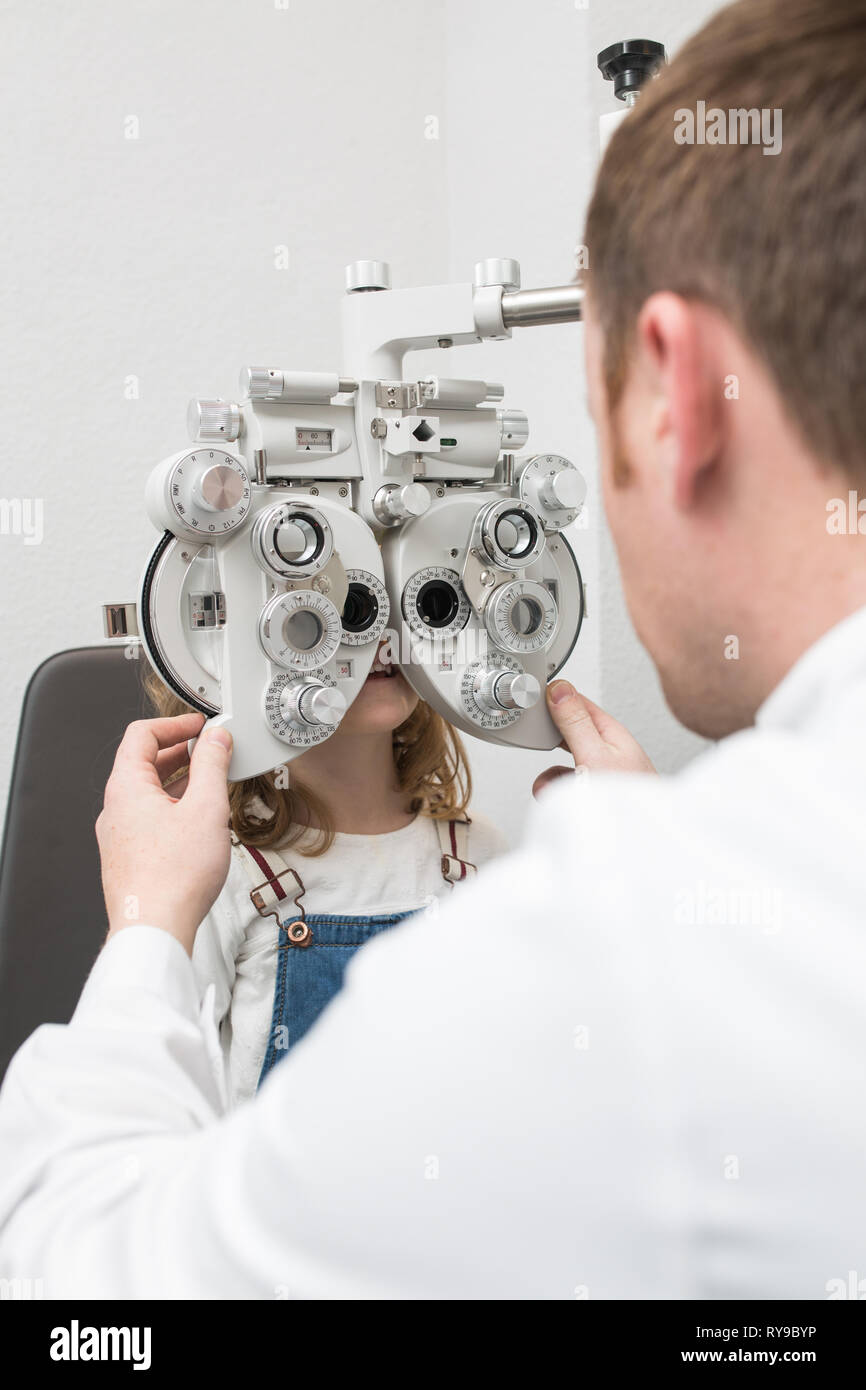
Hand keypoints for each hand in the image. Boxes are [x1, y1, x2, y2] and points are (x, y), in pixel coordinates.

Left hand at [95, 714, 233, 955]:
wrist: (154, 929)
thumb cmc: (174, 876)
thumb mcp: (206, 808)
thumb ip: (212, 766)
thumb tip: (216, 739)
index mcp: (126, 788)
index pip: (141, 735)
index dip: (174, 724)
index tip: (199, 726)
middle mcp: (115, 809)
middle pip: (143, 763)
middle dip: (180, 752)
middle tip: (209, 751)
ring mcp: (118, 835)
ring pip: (147, 794)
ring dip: (179, 781)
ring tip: (210, 784)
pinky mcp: (128, 858)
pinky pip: (148, 819)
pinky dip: (172, 807)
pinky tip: (197, 822)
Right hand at [533, 680, 655, 796]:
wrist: (641, 839)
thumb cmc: (628, 798)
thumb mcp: (595, 753)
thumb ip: (576, 723)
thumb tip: (561, 690)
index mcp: (611, 733)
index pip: (579, 702)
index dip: (556, 697)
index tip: (533, 698)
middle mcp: (607, 749)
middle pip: (568, 732)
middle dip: (548, 741)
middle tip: (534, 744)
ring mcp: (600, 772)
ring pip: (563, 763)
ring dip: (551, 776)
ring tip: (553, 788)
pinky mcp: (594, 792)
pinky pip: (566, 785)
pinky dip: (557, 792)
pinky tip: (558, 800)